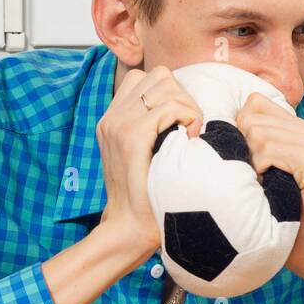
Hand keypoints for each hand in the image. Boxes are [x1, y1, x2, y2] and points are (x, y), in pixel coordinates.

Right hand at [96, 65, 202, 258]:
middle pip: (159, 75)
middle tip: (191, 128)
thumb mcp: (148, 156)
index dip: (172, 93)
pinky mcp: (131, 136)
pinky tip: (190, 140)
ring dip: (188, 106)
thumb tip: (185, 116)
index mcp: (114, 119)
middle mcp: (112, 117)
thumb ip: (156, 131)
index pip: (146, 78)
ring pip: (166, 85)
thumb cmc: (147, 197)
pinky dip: (188, 118)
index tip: (183, 123)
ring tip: (190, 134)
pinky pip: (169, 106)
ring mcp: (118, 124)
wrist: (128, 228)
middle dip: (185, 97)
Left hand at [235, 92, 303, 281]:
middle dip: (242, 149)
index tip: (248, 164)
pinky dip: (260, 171)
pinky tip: (270, 188)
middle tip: (257, 179)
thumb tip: (210, 120)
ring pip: (257, 133)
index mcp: (299, 128)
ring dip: (250, 163)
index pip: (254, 103)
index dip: (240, 131)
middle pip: (251, 117)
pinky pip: (269, 150)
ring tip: (264, 185)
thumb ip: (248, 141)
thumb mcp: (259, 169)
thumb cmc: (275, 212)